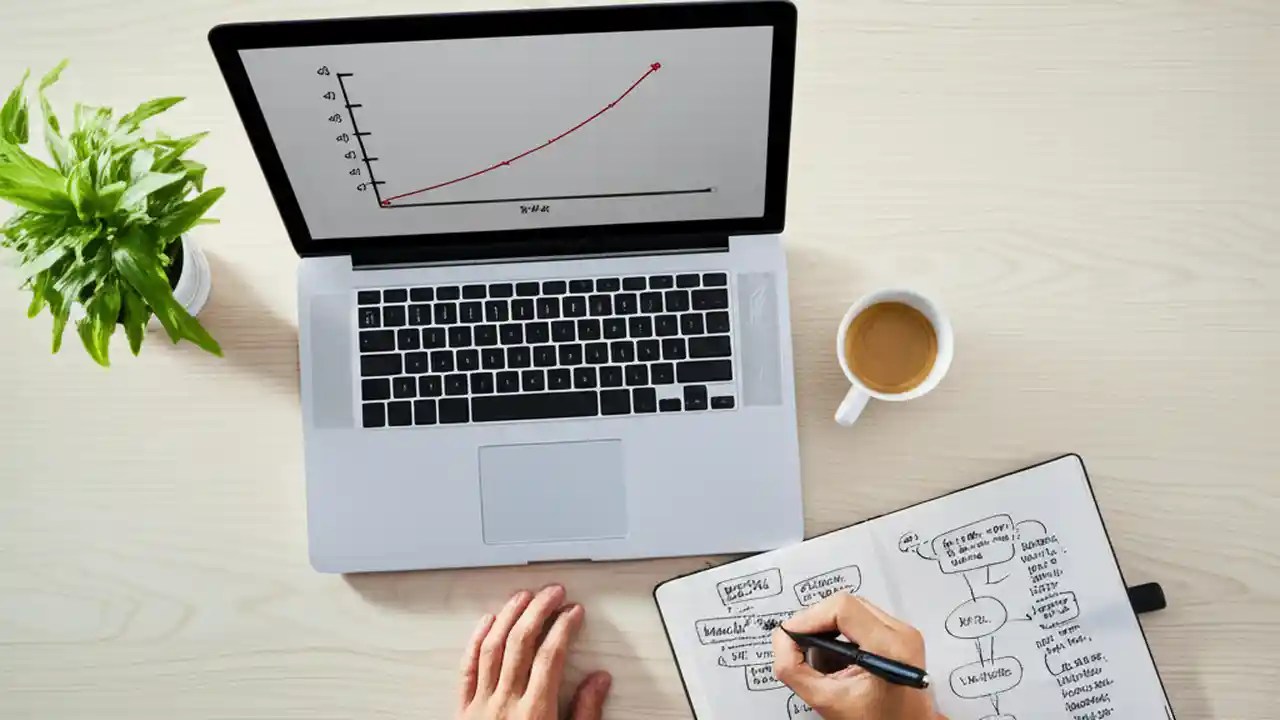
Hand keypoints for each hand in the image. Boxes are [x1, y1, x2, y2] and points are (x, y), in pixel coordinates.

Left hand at [458, 585, 611, 719]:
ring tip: (523, 597)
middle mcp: (505, 704)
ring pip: (493, 648)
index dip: (564, 628)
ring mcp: (480, 706)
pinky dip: (477, 642)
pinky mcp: (462, 712)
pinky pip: (468, 669)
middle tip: (553, 592)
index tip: (574, 612)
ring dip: (509, 616)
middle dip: (538, 610)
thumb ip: (584, 714)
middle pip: (521, 643)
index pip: (551, 656)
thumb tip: (599, 681)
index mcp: (534, 714)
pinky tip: (487, 623)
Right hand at [772, 594, 945, 719]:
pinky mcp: (900, 634)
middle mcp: (901, 632)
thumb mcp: (828, 702)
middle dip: (816, 622)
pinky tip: (835, 655)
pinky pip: (862, 618)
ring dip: (828, 626)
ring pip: (852, 608)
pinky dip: (841, 631)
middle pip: (845, 605)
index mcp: (889, 647)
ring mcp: (903, 631)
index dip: (809, 617)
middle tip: (799, 646)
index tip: (790, 635)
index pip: (842, 608)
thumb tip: (780, 639)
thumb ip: (795, 670)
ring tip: (818, 654)